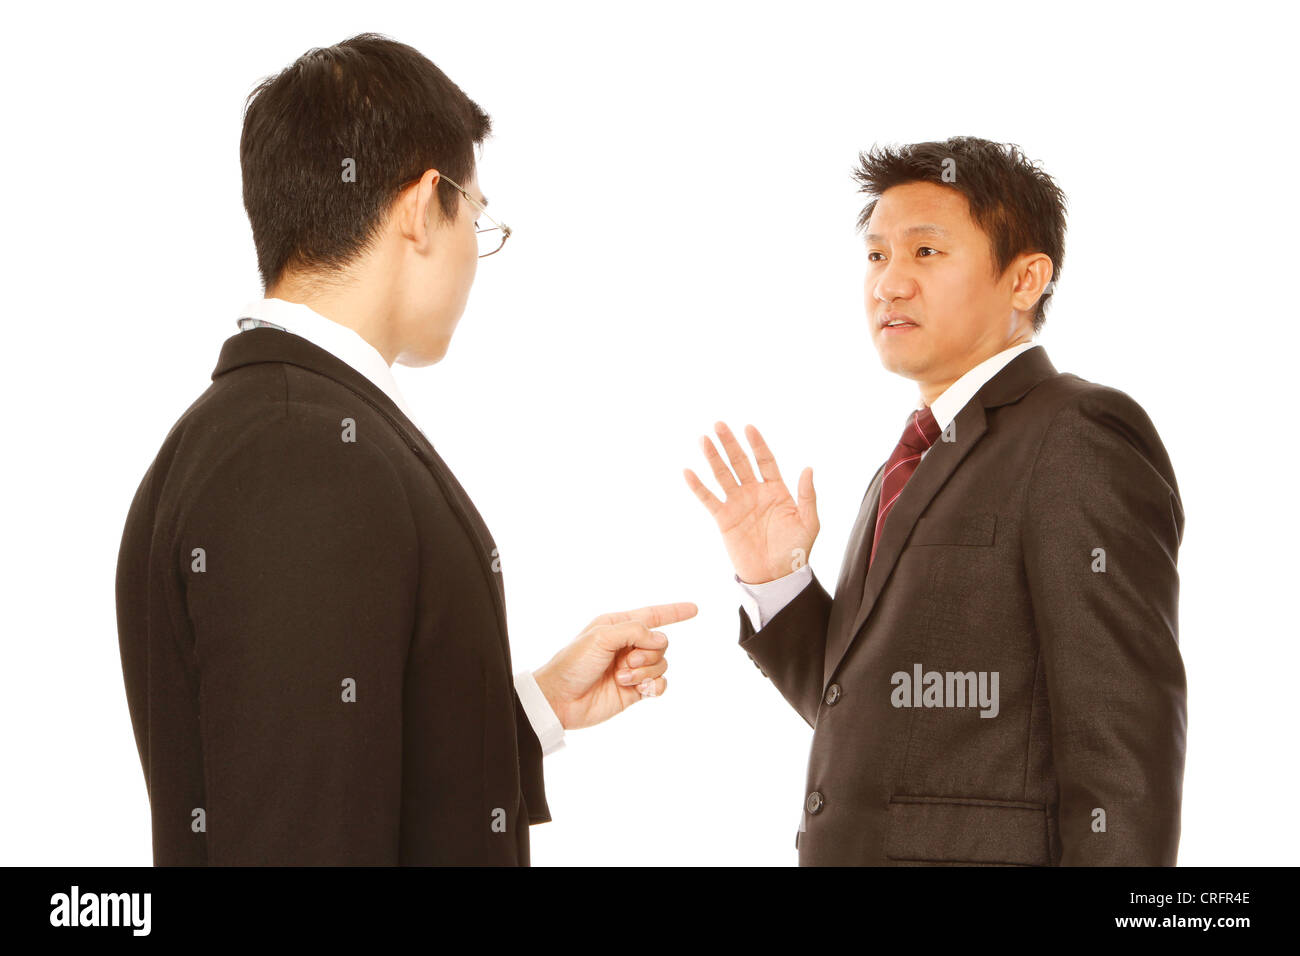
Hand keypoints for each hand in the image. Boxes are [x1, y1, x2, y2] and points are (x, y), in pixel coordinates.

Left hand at [533, 602, 696, 729]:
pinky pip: (660, 684)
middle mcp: (627, 646)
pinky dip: (653, 686)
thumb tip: (658, 640)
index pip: (652, 615)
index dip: (674, 612)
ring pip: (662, 664)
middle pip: (661, 642)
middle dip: (648, 652)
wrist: (560, 700)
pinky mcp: (635, 691)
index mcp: (617, 626)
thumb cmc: (573, 663)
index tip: (694, 609)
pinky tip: (639, 690)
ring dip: (645, 671)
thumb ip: (634, 630)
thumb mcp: (601, 636)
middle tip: (626, 661)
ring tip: (621, 678)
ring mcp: (632, 669)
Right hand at [683, 421, 818, 584]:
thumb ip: (807, 496)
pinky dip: (698, 487)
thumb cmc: (795, 551)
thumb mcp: (808, 523)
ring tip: (703, 439)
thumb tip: (808, 468)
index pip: (765, 461)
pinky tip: (688, 472)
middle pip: (740, 462)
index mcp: (776, 490)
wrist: (776, 577)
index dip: (757, 444)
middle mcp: (755, 493)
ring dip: (713, 458)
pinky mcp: (724, 519)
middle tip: (719, 424)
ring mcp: (738, 504)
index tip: (749, 428)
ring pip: (723, 475)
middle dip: (730, 443)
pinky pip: (709, 499)